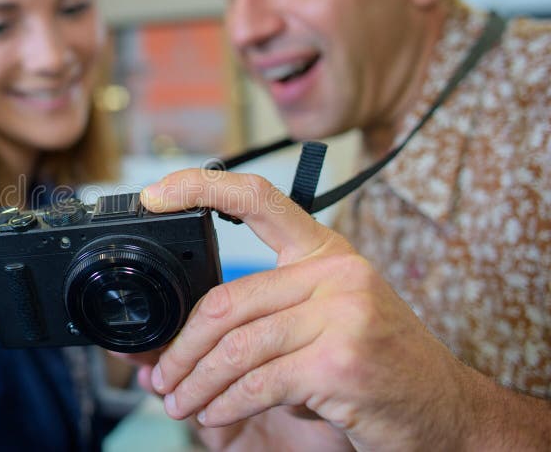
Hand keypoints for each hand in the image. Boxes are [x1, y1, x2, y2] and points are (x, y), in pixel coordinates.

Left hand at [139, 169, 473, 450]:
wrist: (447, 412)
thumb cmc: (378, 363)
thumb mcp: (323, 323)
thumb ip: (262, 317)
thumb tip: (177, 335)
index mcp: (325, 252)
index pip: (257, 200)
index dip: (200, 188)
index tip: (155, 194)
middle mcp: (336, 272)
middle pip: (226, 301)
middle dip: (183, 347)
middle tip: (162, 376)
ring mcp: (343, 314)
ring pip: (236, 347)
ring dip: (196, 383)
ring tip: (179, 403)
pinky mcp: (340, 362)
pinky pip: (257, 383)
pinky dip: (224, 404)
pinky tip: (214, 415)